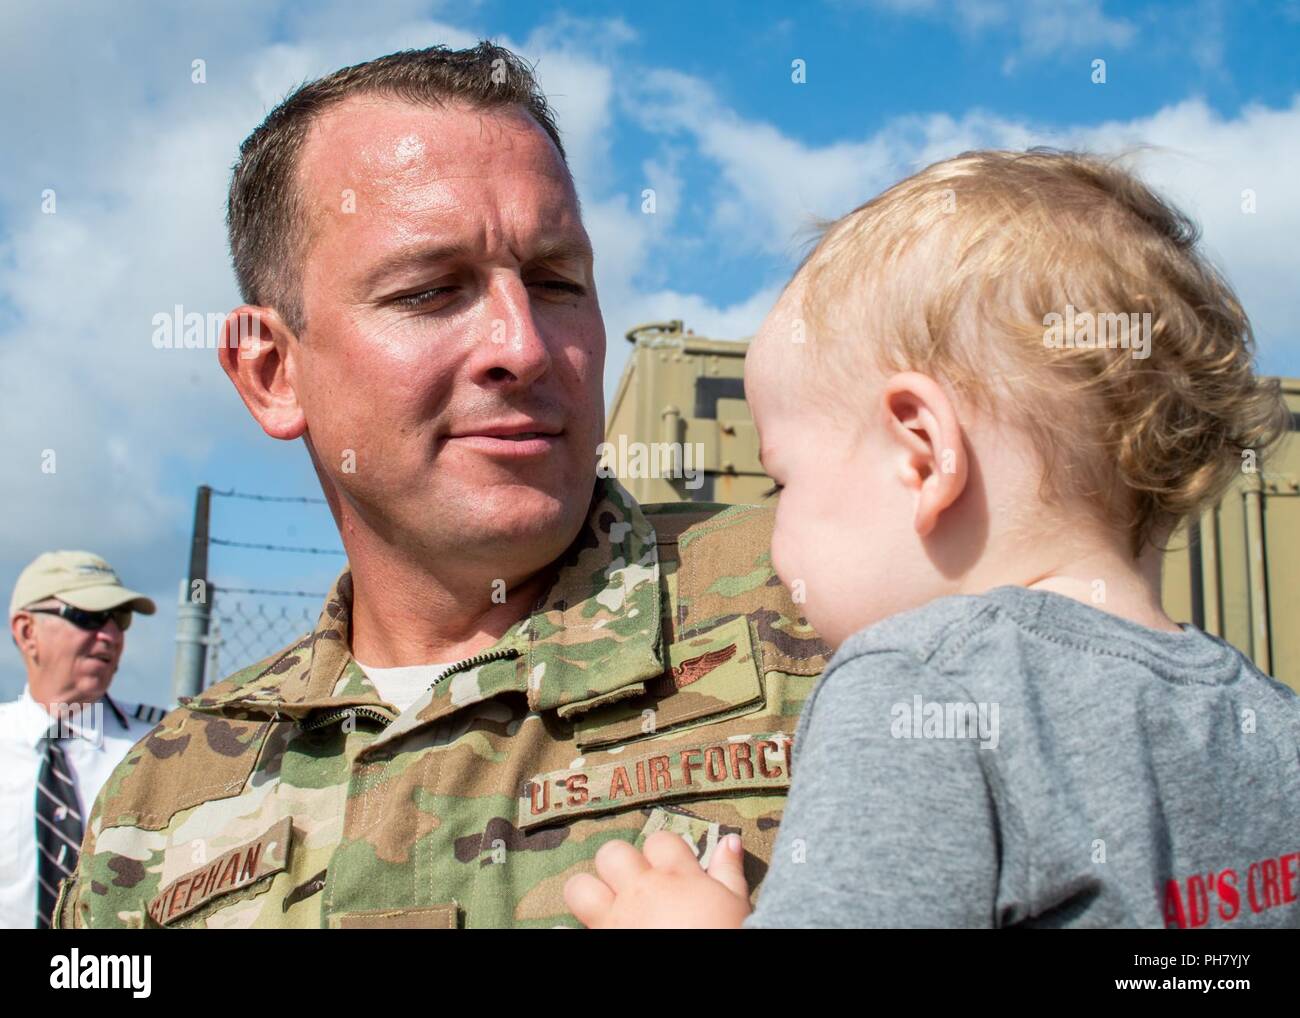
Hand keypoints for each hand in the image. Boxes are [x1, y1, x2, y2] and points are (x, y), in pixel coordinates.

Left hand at [563, 830, 752, 927]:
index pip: (659, 840)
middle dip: (621, 864)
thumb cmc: (725, 933)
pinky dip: (568, 933)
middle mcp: (640, 891)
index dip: (663, 851)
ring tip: (605, 906)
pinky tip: (572, 932)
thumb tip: (729, 839)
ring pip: (580, 887)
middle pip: (613, 853)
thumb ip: (728, 870)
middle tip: (634, 883)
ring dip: (589, 893)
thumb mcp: (736, 904)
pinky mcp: (603, 941)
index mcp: (675, 877)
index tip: (670, 867)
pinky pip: (569, 933)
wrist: (711, 981)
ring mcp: (616, 919)